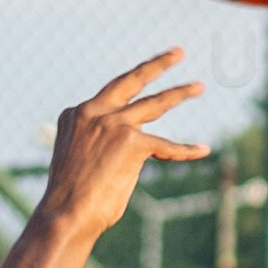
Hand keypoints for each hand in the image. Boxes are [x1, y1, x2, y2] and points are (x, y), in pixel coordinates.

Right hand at [44, 53, 217, 241]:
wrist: (65, 214)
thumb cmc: (71, 198)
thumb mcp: (77, 159)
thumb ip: (97, 145)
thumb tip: (118, 154)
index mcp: (75, 114)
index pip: (109, 102)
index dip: (124, 110)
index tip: (139, 104)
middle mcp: (93, 112)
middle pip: (130, 81)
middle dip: (157, 65)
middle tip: (178, 52)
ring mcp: (113, 123)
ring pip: (154, 104)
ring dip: (179, 93)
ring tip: (198, 86)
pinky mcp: (132, 142)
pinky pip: (166, 146)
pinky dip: (185, 151)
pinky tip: (202, 149)